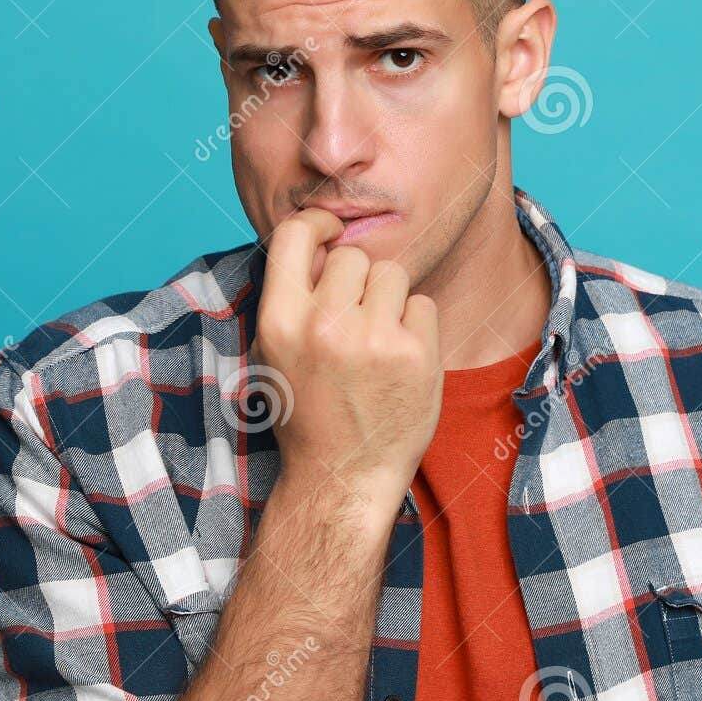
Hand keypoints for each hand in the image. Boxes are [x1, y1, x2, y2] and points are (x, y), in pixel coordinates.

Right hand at [249, 209, 441, 527]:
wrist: (343, 477)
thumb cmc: (309, 412)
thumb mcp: (277, 353)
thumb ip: (293, 299)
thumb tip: (323, 240)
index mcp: (279, 321)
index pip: (294, 234)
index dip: (317, 223)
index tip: (331, 230)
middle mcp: (324, 325)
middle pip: (354, 256)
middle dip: (360, 281)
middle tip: (358, 321)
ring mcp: (373, 339)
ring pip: (393, 274)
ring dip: (391, 300)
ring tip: (379, 341)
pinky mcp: (416, 354)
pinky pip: (424, 304)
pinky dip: (419, 326)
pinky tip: (402, 360)